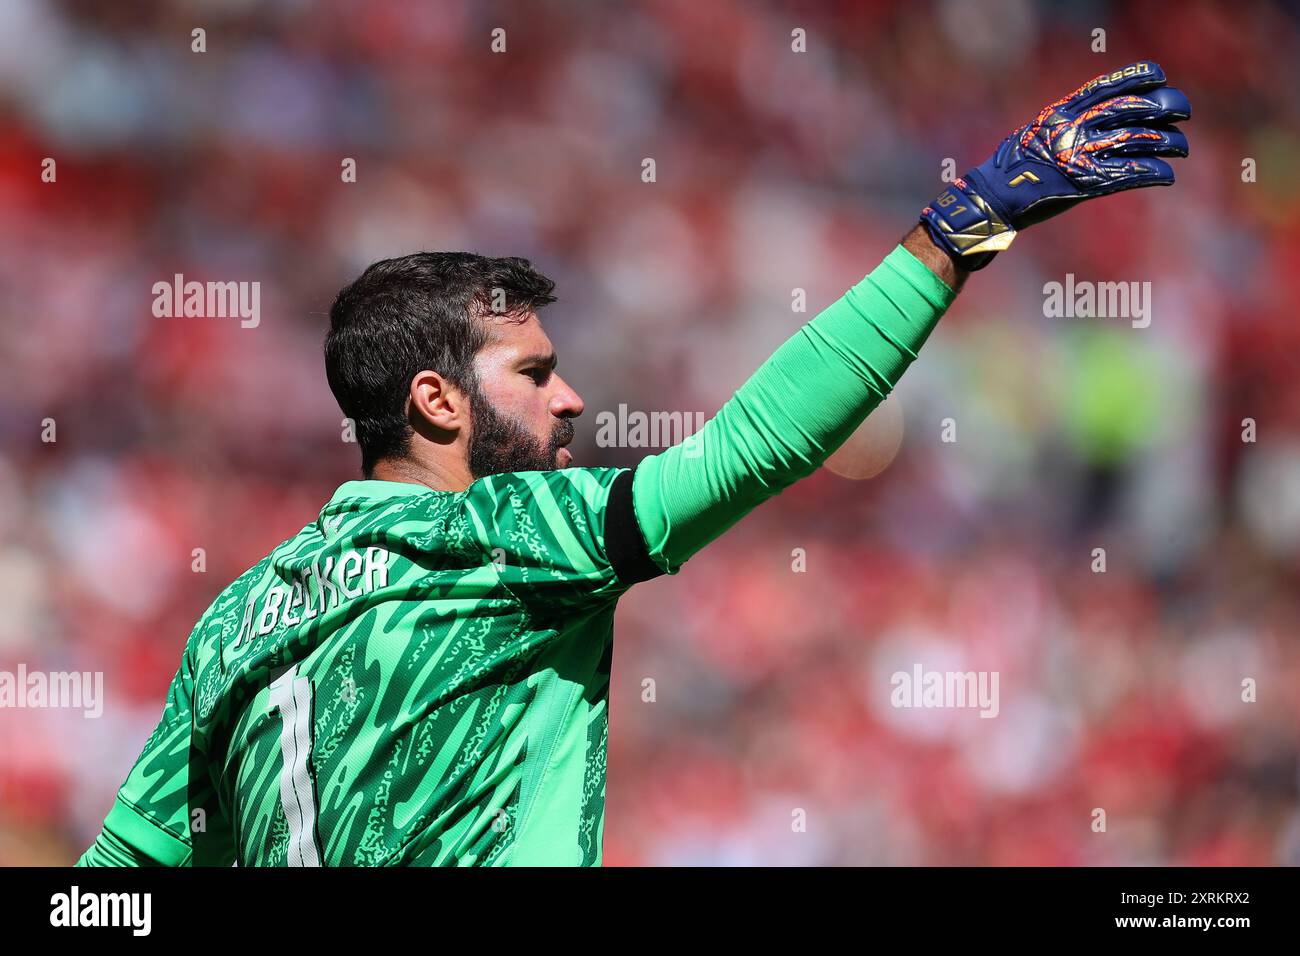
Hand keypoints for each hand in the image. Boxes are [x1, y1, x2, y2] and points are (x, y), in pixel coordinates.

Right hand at [921, 61, 1189, 269]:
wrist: (991, 200)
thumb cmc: (1011, 170)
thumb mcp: (1036, 134)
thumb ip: (1065, 124)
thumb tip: (1094, 120)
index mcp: (1061, 113)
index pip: (1107, 86)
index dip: (1138, 78)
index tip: (1159, 76)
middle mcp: (1073, 129)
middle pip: (1131, 108)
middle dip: (1165, 106)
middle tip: (1183, 110)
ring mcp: (1079, 156)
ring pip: (1138, 140)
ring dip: (1168, 142)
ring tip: (1182, 147)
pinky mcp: (1084, 184)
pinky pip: (1130, 174)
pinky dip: (1154, 173)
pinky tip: (1168, 175)